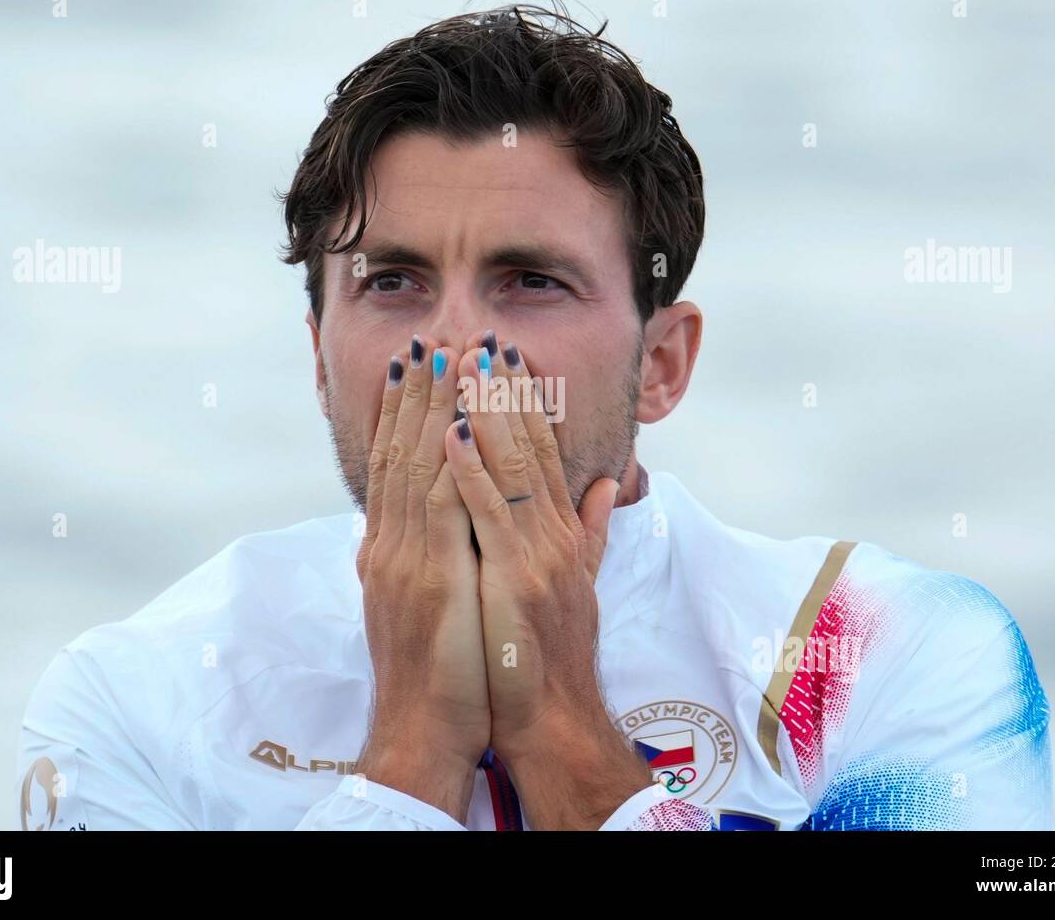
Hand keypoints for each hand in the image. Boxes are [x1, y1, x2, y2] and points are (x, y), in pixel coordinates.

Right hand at [354, 335, 487, 822]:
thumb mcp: (442, 600)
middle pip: (401, 453)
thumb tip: (458, 517)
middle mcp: (390, 544)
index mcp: (394, 548)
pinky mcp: (429, 578)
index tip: (419, 364)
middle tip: (429, 338)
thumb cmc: (440, 670)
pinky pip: (438, 507)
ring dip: (431, 409)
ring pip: (416, 467)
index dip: (407, 413)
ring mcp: (404, 558)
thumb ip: (450, 550)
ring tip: (442, 356)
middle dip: (417, 394)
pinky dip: (446, 462)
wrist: (421, 729)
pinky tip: (455, 423)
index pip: (397, 466)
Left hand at [444, 331, 651, 827]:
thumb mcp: (578, 584)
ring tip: (465, 363)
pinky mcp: (516, 579)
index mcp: (561, 534)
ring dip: (487, 412)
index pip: (545, 454)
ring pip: (512, 468)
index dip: (527, 405)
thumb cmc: (551, 655)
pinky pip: (491, 514)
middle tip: (485, 338)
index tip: (507, 359)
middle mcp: (554, 535)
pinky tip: (451, 432)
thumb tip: (603, 486)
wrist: (551, 717)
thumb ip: (588, 531)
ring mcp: (538, 554)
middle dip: (506, 392)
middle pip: (530, 449)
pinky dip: (471, 470)